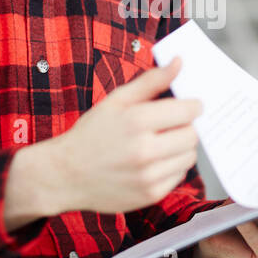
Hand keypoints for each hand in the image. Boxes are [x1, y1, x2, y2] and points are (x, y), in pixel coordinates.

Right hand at [16, 56, 202, 217]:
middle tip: (170, 125)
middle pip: (192, 135)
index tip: (188, 106)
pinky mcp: (150, 195)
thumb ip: (151, 81)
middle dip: (185, 127)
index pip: (189, 111)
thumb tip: (179, 62)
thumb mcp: (116, 100)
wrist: (66, 174)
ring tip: (159, 144)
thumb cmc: (91, 134)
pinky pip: (179, 176)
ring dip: (180, 148)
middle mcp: (144, 150)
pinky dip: (172, 167)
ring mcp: (148, 176)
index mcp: (136, 121)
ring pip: (189, 156)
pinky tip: (153, 162)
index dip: (192, 106)